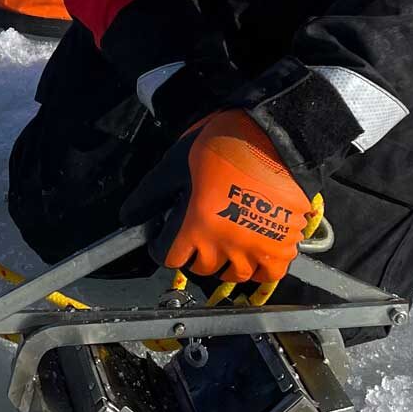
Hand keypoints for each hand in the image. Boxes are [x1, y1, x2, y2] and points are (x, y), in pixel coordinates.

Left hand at [119, 109, 314, 301]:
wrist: (278, 137)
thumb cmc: (225, 145)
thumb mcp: (176, 164)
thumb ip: (150, 194)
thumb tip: (129, 217)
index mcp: (196, 226)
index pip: (168, 257)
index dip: (161, 245)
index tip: (164, 234)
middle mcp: (225, 245)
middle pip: (201, 267)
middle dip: (192, 252)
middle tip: (195, 230)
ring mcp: (256, 248)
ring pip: (234, 274)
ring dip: (223, 263)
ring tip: (221, 242)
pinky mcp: (283, 243)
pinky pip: (268, 273)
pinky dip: (258, 269)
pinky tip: (251, 253)